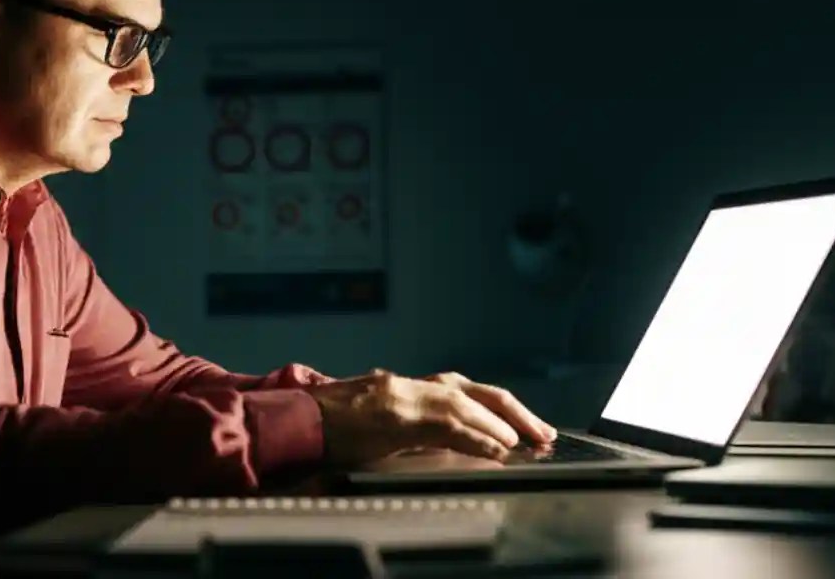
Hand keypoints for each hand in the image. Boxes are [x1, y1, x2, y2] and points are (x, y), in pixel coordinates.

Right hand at [303, 369, 555, 466]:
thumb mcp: (373, 426)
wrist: (291, 420)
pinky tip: (497, 447)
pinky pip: (447, 423)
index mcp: (404, 387)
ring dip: (502, 421)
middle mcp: (408, 386)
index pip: (463, 392)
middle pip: (476, 390)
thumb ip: (407, 429)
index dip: (498, 408)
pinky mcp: (395, 415)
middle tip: (543, 431)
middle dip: (514, 410)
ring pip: (467, 402)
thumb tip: (444, 443)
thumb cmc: (324, 427)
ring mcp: (402, 397)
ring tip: (528, 438)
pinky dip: (477, 434)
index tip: (524, 426)